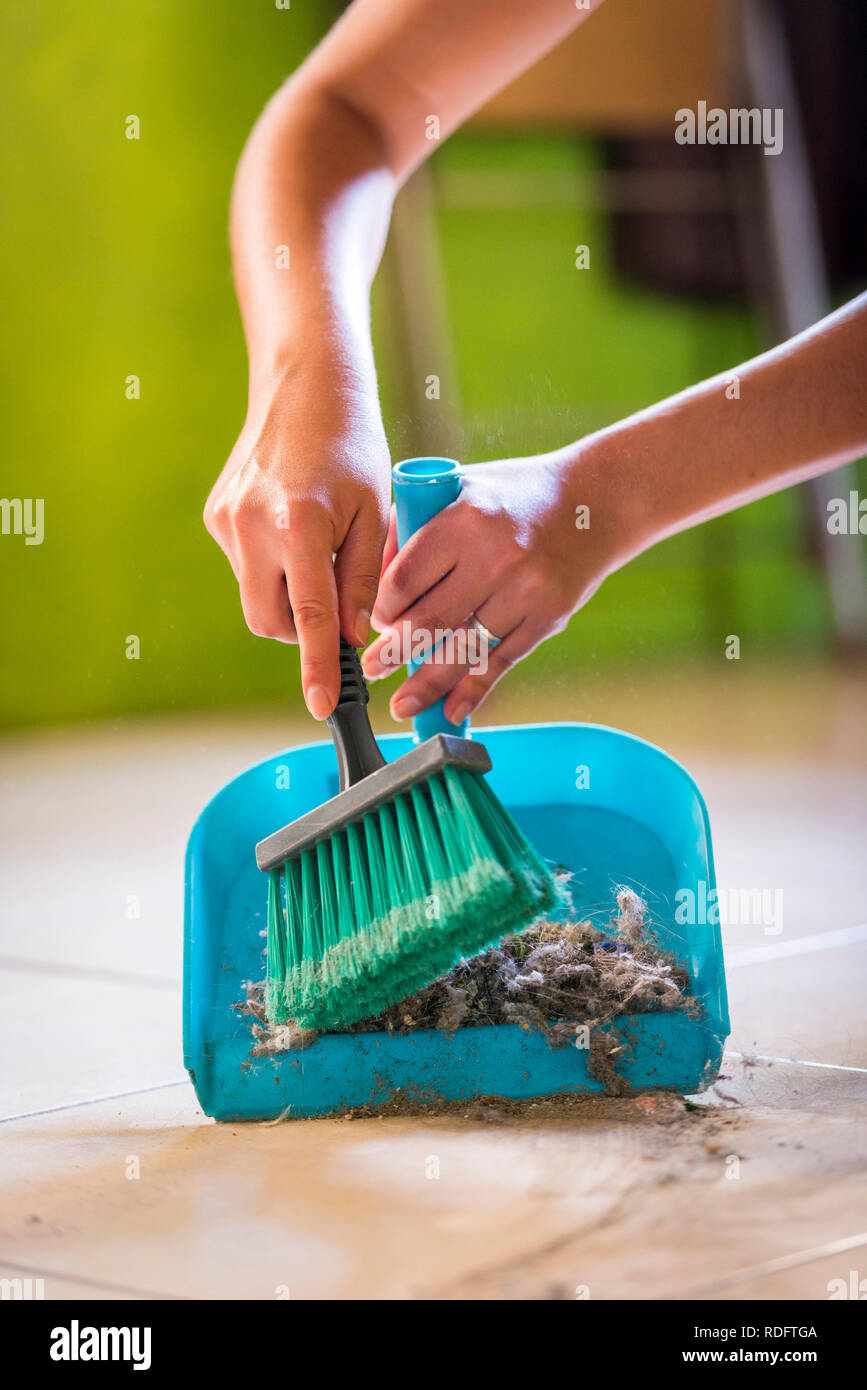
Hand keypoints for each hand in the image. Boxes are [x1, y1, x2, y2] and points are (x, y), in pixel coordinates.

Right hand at [204, 355, 389, 718]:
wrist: (304, 386)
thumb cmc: (352, 446)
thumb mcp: (375, 513)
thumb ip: (364, 581)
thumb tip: (353, 637)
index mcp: (299, 525)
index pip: (310, 617)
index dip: (318, 668)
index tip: (324, 706)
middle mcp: (252, 526)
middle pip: (272, 621)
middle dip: (303, 630)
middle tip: (336, 600)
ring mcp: (226, 522)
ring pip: (258, 596)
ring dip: (290, 593)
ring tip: (318, 548)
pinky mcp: (215, 517)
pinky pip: (246, 567)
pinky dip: (274, 566)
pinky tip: (292, 527)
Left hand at [362, 449, 615, 723]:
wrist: (594, 501)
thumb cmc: (515, 495)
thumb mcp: (460, 489)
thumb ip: (415, 528)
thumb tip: (378, 584)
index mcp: (464, 519)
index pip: (405, 579)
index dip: (383, 609)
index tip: (376, 624)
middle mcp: (495, 557)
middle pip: (429, 621)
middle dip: (393, 653)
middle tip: (372, 670)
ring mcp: (525, 591)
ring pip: (464, 649)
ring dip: (427, 684)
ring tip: (402, 705)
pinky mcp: (549, 616)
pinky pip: (502, 660)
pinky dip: (474, 689)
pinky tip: (451, 709)